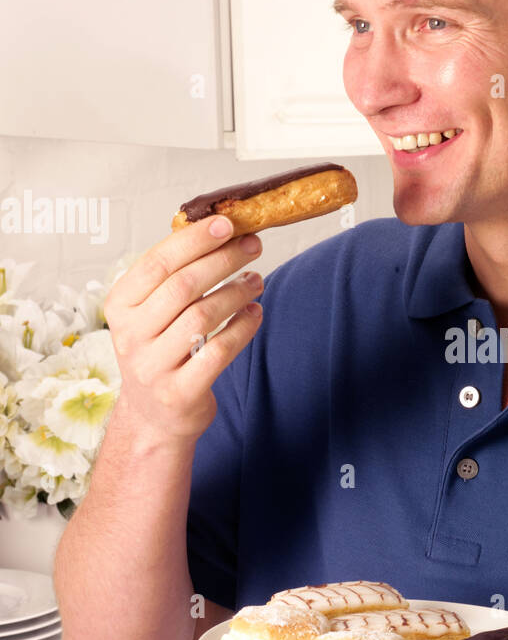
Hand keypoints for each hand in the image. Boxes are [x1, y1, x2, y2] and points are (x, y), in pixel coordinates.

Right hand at [103, 215, 263, 441]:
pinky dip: (242, 328)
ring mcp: (152, 367)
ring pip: (202, 317)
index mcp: (119, 307)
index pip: (156, 264)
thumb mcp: (151, 313)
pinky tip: (255, 313)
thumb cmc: (161, 350)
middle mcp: (129, 336)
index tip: (226, 223)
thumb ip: (172, 278)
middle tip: (253, 246)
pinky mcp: (180, 392)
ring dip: (236, 292)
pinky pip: (218, 351)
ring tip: (257, 280)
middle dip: (223, 260)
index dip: (193, 241)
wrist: (155, 416)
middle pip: (182, 287)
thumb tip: (216, 229)